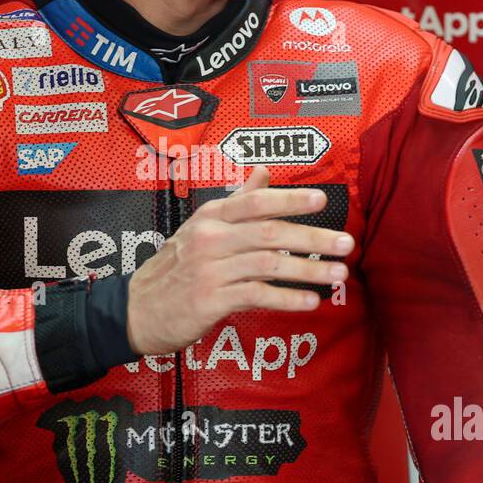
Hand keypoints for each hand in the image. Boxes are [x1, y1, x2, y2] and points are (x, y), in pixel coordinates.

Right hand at [125, 164, 353, 356]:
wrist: (137, 309)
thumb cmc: (176, 267)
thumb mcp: (201, 227)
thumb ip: (237, 202)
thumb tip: (263, 172)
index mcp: (211, 216)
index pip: (255, 202)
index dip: (290, 199)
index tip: (322, 199)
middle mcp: (210, 239)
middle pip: (269, 233)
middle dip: (312, 237)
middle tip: (346, 243)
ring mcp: (209, 270)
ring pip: (268, 265)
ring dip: (308, 270)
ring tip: (337, 275)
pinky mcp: (209, 300)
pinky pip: (256, 296)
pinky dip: (287, 299)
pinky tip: (310, 302)